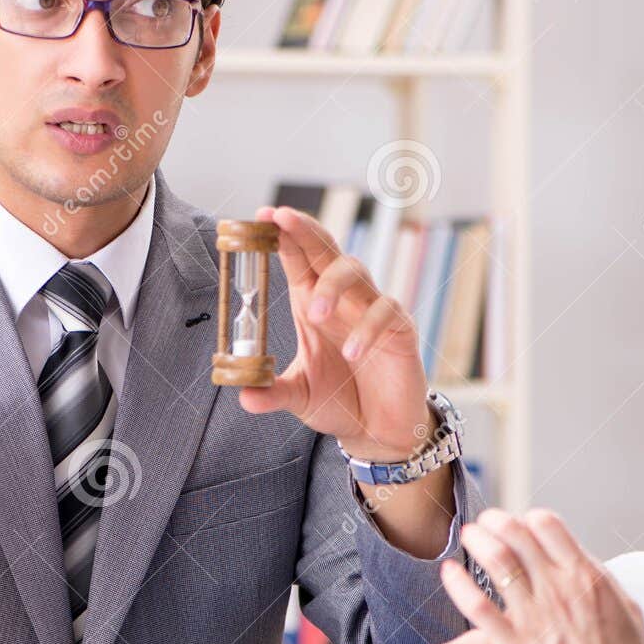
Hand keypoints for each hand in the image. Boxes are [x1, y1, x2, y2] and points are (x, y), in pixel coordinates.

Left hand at [237, 205, 429, 458]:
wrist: (379, 429)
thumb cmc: (340, 401)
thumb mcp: (299, 397)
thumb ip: (272, 392)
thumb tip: (243, 396)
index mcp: (313, 303)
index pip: (298, 258)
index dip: (284, 234)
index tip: (263, 214)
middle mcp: (342, 299)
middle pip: (326, 250)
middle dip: (305, 231)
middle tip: (283, 218)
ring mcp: (371, 310)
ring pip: (356, 272)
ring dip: (332, 286)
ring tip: (314, 314)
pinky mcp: (399, 329)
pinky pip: (386, 312)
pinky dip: (367, 328)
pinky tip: (352, 352)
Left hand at [433, 508, 643, 643]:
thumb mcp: (628, 612)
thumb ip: (603, 582)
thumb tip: (586, 564)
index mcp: (586, 576)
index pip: (548, 524)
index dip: (530, 519)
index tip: (522, 524)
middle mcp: (557, 588)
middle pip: (516, 533)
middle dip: (496, 521)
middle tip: (487, 522)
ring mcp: (532, 613)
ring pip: (495, 559)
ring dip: (477, 541)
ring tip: (469, 536)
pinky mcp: (511, 642)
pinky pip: (477, 604)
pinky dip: (459, 583)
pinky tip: (451, 572)